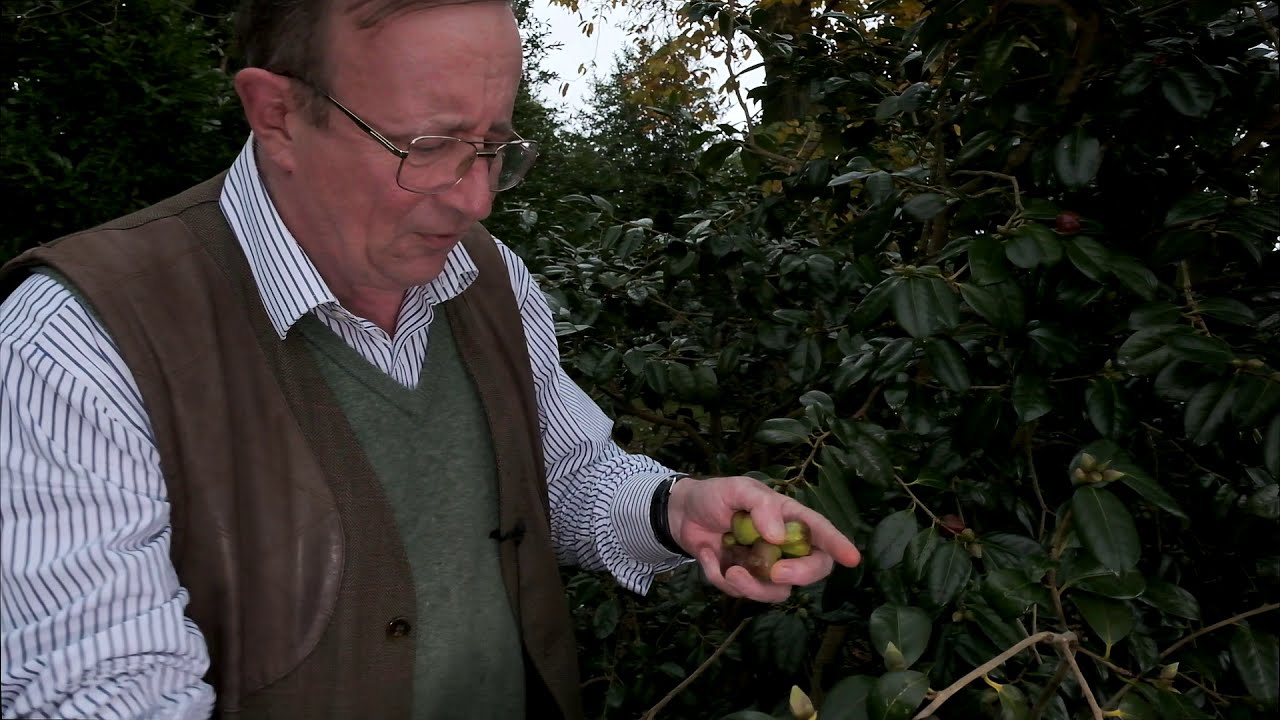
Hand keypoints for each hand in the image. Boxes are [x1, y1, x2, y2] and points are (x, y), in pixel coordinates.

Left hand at [667, 475, 861, 602]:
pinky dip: (721, 577)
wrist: (681, 514)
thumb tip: (779, 536)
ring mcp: (765, 566)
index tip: (852, 558)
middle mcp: (784, 546)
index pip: (821, 532)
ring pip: (778, 592)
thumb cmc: (715, 495)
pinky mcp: (744, 580)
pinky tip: (708, 555)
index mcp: (790, 518)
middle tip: (777, 572)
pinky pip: (742, 591)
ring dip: (754, 587)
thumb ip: (760, 506)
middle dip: (800, 575)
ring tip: (730, 570)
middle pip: (812, 569)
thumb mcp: (737, 489)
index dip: (839, 545)